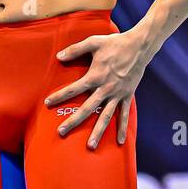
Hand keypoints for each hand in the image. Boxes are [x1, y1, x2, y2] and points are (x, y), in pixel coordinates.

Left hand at [44, 28, 150, 148]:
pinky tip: (119, 142)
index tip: (48, 103)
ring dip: (98, 132)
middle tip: (61, 132)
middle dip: (73, 121)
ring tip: (90, 146)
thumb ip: (75, 50)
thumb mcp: (94, 42)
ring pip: (105, 117)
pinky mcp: (127, 96)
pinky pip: (124, 115)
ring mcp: (117, 94)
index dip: (60, 95)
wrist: (139, 46)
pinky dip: (122, 128)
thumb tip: (59, 57)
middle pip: (87, 108)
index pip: (73, 88)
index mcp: (95, 76)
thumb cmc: (115, 43)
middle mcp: (105, 88)